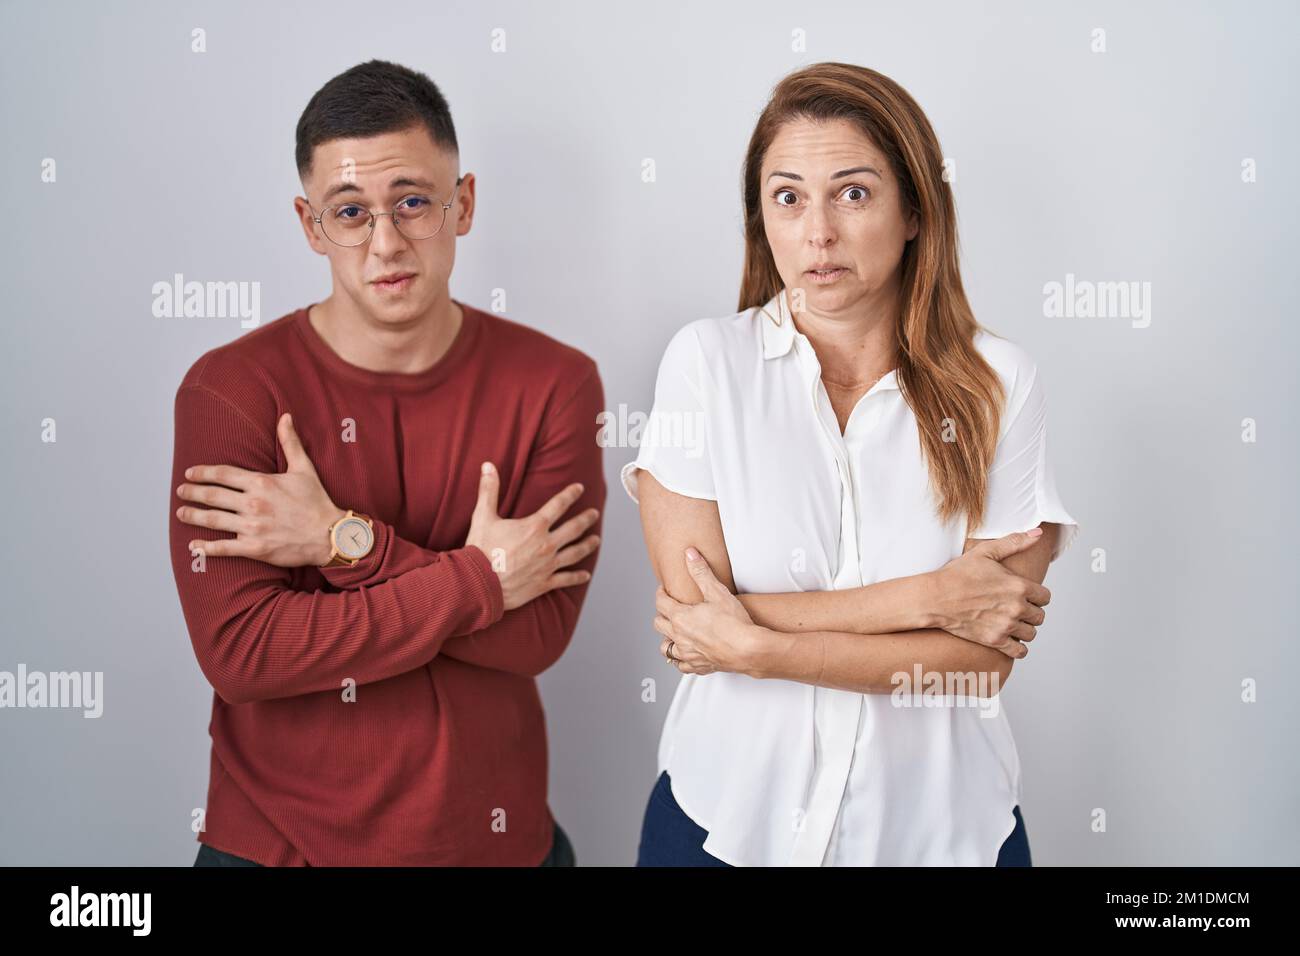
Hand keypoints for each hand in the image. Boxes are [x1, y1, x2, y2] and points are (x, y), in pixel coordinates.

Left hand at [177, 412, 344, 566]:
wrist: (330, 535)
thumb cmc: (317, 502)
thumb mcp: (304, 468)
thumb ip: (290, 442)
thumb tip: (285, 417)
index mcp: (262, 482)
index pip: (223, 474)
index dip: (203, 472)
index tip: (190, 473)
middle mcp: (253, 504)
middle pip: (212, 496)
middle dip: (192, 492)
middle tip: (180, 491)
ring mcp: (252, 527)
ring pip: (213, 520)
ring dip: (193, 516)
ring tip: (181, 513)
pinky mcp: (254, 548)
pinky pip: (223, 548)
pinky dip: (205, 548)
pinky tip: (194, 546)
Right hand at [465, 461, 600, 610]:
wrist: (478, 584)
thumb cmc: (480, 549)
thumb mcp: (483, 516)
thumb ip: (489, 490)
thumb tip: (488, 465)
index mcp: (534, 526)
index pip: (558, 505)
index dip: (570, 494)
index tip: (580, 488)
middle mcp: (546, 544)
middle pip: (573, 528)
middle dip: (586, 519)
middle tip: (594, 513)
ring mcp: (548, 565)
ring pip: (575, 553)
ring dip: (587, 545)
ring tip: (596, 540)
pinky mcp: (544, 583)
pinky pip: (566, 579)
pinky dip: (577, 577)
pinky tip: (586, 575)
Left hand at [653, 547, 758, 675]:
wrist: (748, 649)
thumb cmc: (734, 623)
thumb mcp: (717, 591)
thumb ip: (701, 571)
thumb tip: (690, 554)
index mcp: (681, 618)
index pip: (661, 603)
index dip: (661, 593)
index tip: (664, 590)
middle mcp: (680, 637)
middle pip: (659, 624)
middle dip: (662, 614)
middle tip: (669, 608)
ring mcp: (688, 654)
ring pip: (666, 648)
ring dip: (667, 639)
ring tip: (674, 632)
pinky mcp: (699, 666)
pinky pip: (682, 665)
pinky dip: (681, 659)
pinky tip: (688, 654)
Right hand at [931, 529, 1051, 657]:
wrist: (935, 597)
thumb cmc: (957, 574)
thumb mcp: (985, 552)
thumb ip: (1014, 542)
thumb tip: (1038, 533)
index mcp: (1018, 585)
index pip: (1045, 597)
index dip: (1037, 596)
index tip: (1026, 596)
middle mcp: (1016, 607)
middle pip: (1040, 616)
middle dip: (1031, 612)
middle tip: (1017, 609)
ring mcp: (1006, 625)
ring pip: (1031, 633)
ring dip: (1024, 629)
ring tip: (1012, 623)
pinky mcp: (995, 640)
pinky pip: (1020, 651)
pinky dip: (1018, 648)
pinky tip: (1010, 640)